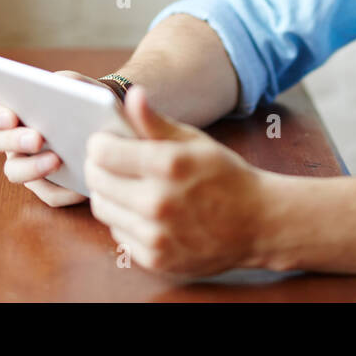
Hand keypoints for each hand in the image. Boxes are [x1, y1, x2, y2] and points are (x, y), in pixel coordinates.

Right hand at [0, 86, 88, 207]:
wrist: (102, 120)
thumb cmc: (81, 96)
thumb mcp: (74, 83)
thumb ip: (63, 82)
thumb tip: (59, 92)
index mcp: (6, 106)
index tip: (11, 117)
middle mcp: (8, 138)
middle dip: (14, 140)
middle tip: (37, 139)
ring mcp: (24, 163)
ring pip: (14, 172)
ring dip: (32, 168)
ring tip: (57, 160)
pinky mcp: (47, 185)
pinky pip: (48, 194)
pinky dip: (63, 191)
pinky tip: (78, 185)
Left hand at [84, 85, 270, 277]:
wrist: (259, 223)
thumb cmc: (225, 175)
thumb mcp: (194, 140)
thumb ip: (156, 121)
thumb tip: (132, 95)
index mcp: (168, 164)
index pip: (102, 151)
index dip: (100, 143)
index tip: (106, 142)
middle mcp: (159, 202)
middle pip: (96, 180)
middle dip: (100, 167)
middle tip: (112, 162)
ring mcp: (156, 235)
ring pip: (102, 208)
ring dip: (109, 194)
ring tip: (128, 186)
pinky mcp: (155, 259)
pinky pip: (117, 233)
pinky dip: (125, 220)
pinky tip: (143, 211)